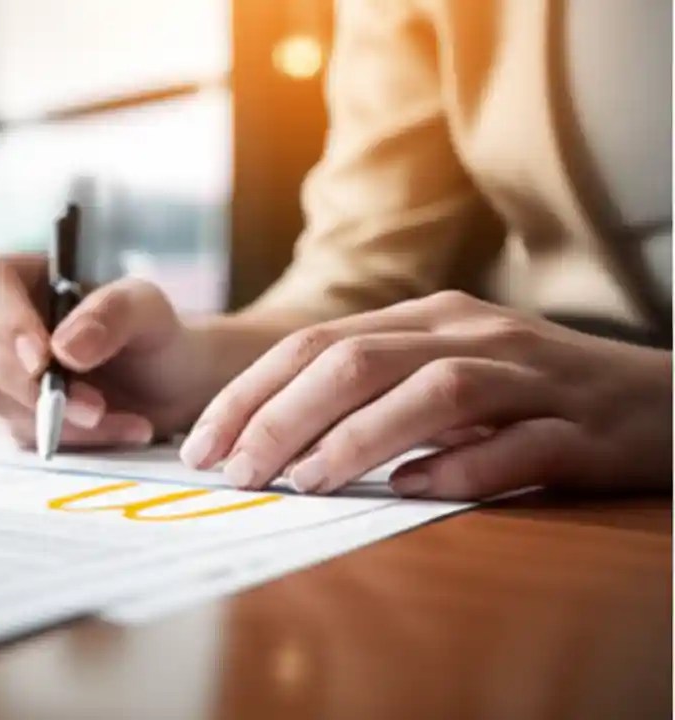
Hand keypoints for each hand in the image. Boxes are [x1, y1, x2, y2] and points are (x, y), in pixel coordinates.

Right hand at [0, 254, 219, 447]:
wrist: (172, 387)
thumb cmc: (155, 334)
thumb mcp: (148, 311)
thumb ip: (112, 315)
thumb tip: (63, 347)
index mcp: (28, 278)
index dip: (8, 319)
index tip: (42, 359)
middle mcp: (4, 322)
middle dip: (30, 382)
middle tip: (95, 406)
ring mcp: (4, 371)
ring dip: (56, 417)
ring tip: (126, 419)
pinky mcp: (16, 415)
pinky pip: (22, 432)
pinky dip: (74, 439)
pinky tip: (122, 429)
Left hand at [180, 291, 671, 498]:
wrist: (663, 401)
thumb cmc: (532, 396)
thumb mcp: (445, 373)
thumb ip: (373, 392)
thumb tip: (277, 439)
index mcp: (427, 318)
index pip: (314, 344)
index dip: (250, 393)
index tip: (201, 444)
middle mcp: (470, 334)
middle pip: (356, 360)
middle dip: (281, 415)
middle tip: (235, 471)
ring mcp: (528, 377)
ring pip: (431, 393)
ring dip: (357, 439)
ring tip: (303, 483)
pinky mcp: (580, 428)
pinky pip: (517, 445)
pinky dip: (462, 466)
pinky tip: (415, 490)